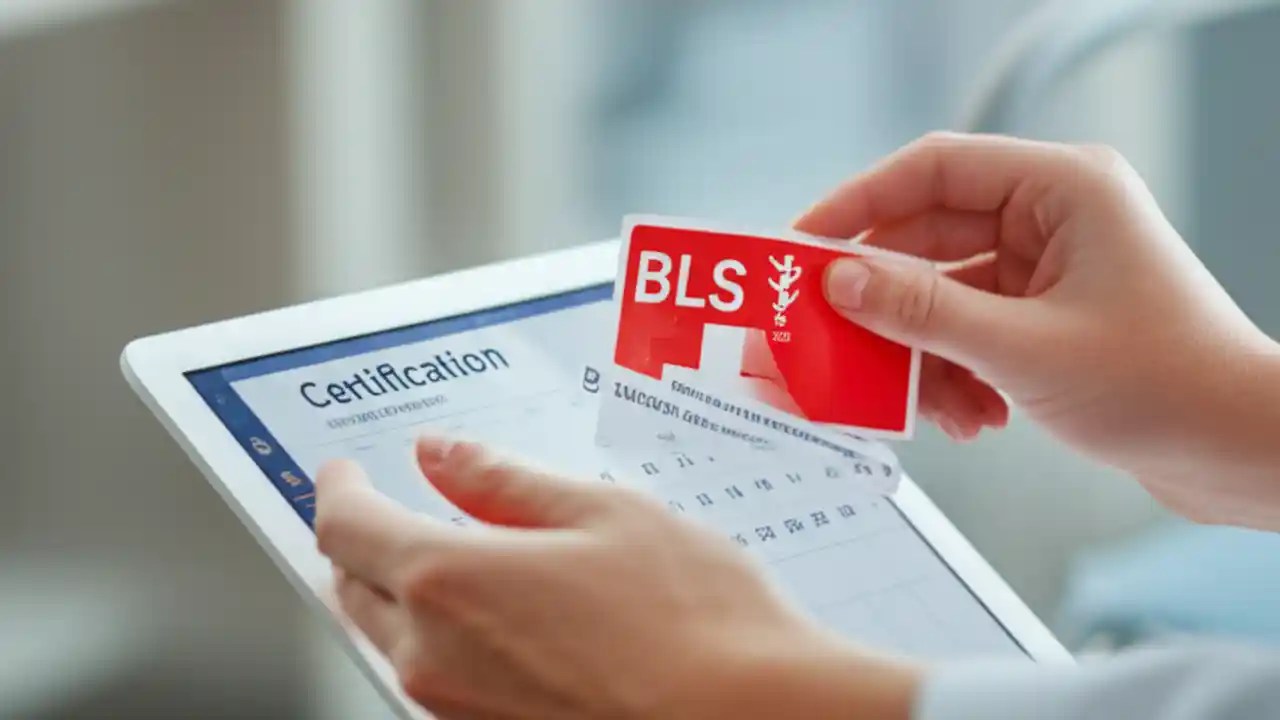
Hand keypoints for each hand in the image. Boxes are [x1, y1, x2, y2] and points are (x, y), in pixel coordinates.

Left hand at [315, 437, 918, 719]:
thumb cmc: (694, 617)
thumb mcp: (602, 512)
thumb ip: (505, 481)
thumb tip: (443, 454)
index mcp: (448, 581)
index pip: (347, 527)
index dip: (337, 488)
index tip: (342, 471)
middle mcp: (434, 657)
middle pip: (353, 589)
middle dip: (360, 542)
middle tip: (389, 508)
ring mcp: (461, 711)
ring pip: (395, 641)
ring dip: (404, 594)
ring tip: (462, 557)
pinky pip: (441, 680)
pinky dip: (447, 639)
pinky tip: (509, 618)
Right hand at [796, 132, 1279, 527]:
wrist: (1240, 452)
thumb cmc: (1167, 384)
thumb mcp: (1025, 349)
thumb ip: (923, 313)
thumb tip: (841, 283)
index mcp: (1062, 189)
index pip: (932, 169)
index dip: (858, 203)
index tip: (802, 245)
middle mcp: (1053, 217)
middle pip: (930, 238)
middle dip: (886, 300)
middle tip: (833, 337)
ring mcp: (1049, 268)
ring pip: (945, 294)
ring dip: (924, 352)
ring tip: (930, 405)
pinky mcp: (1047, 316)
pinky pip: (969, 330)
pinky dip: (956, 373)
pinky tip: (972, 417)